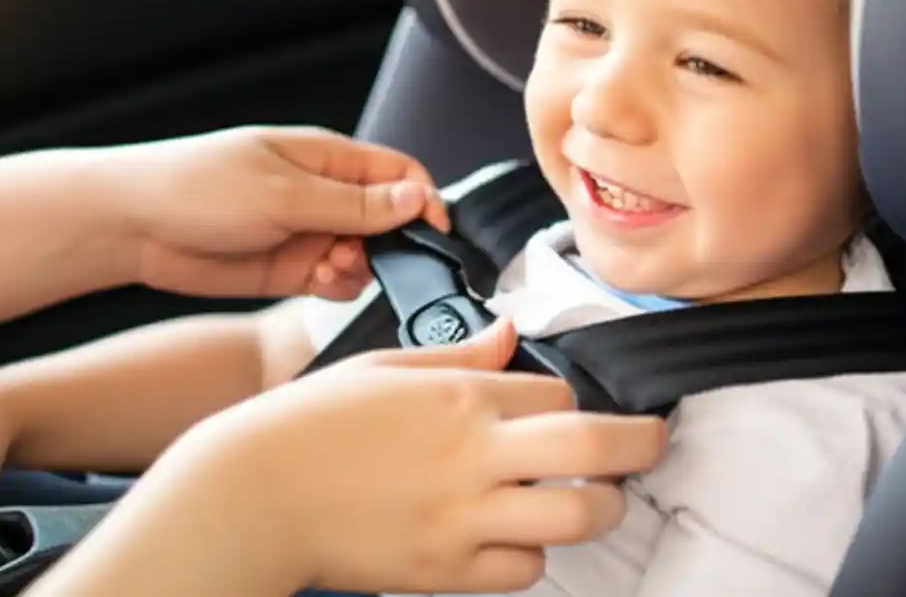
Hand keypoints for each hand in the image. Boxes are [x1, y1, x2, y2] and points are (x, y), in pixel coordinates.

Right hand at [30, 321, 667, 596]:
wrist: (252, 497)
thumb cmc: (309, 426)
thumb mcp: (383, 366)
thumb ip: (459, 353)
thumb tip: (510, 335)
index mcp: (457, 396)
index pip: (559, 392)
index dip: (574, 399)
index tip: (569, 408)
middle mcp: (472, 455)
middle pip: (595, 447)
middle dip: (643, 444)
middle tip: (654, 444)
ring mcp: (463, 517)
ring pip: (577, 516)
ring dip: (601, 507)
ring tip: (597, 498)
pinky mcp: (446, 570)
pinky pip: (523, 570)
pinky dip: (532, 555)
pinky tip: (515, 536)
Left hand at [105, 126, 449, 299]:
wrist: (135, 226)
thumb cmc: (198, 186)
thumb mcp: (284, 192)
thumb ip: (353, 204)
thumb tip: (416, 198)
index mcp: (326, 159)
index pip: (398, 173)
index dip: (423, 200)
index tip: (434, 231)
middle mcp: (324, 195)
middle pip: (389, 219)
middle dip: (391, 242)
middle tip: (367, 254)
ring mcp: (308, 232)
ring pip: (366, 255)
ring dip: (362, 267)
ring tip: (330, 266)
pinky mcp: (291, 268)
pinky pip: (336, 281)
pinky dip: (338, 286)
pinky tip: (317, 280)